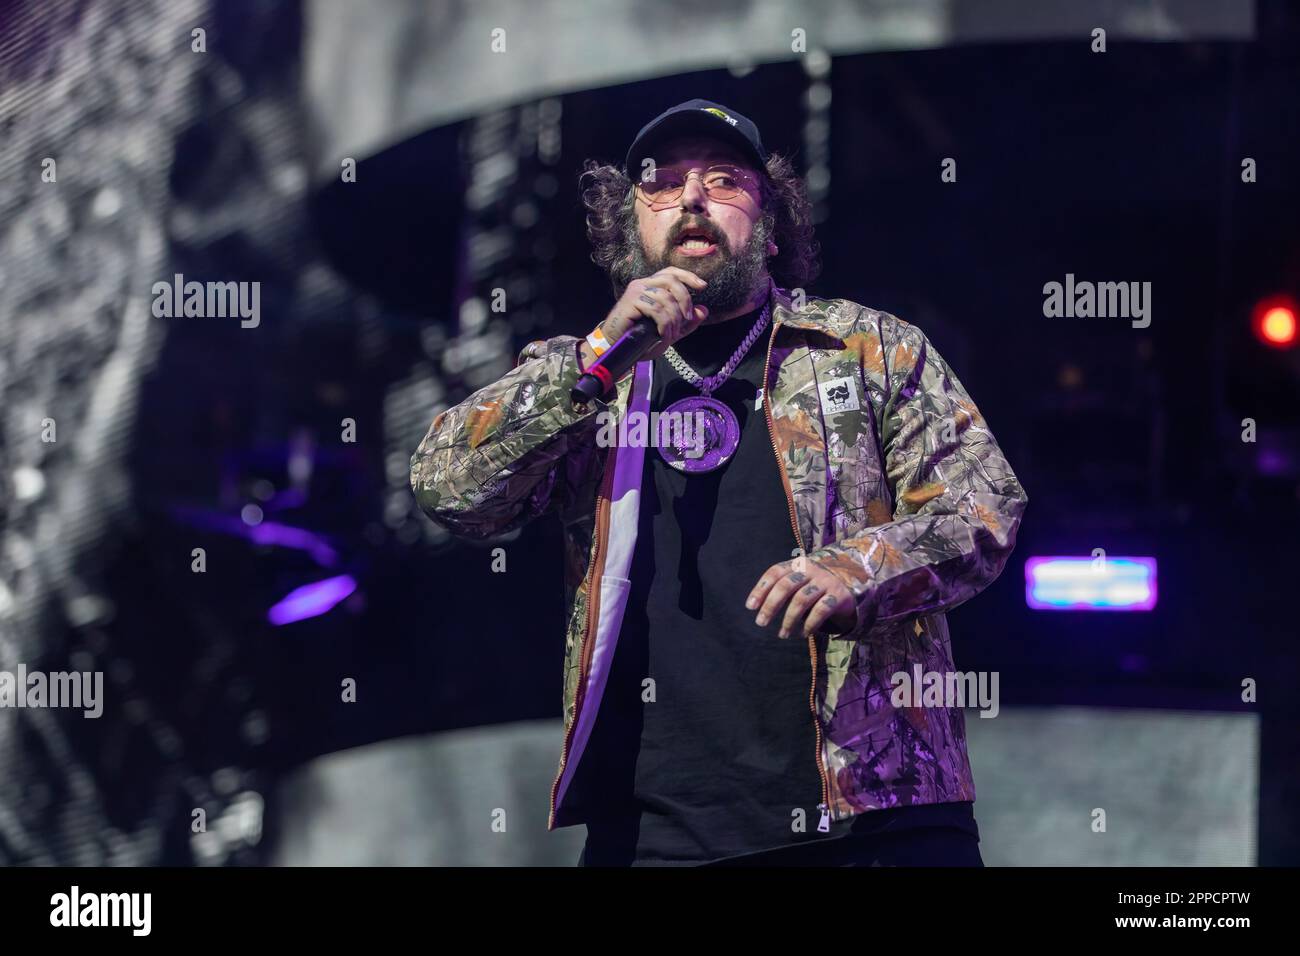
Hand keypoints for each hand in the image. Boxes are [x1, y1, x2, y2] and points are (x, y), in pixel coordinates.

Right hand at [588, 267, 709, 363]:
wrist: (615, 345)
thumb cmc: (639, 337)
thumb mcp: (669, 330)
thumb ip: (686, 322)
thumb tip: (703, 310)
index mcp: (651, 285)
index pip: (671, 272)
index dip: (688, 276)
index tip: (703, 286)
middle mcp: (643, 283)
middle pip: (671, 280)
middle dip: (684, 299)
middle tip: (688, 317)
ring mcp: (636, 290)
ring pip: (665, 298)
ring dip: (673, 319)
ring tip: (672, 334)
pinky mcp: (631, 301)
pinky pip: (656, 309)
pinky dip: (664, 324)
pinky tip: (663, 334)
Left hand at [746, 555, 857, 638]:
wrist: (850, 581)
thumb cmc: (814, 584)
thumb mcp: (798, 580)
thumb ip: (781, 588)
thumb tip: (757, 608)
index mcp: (797, 564)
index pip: (775, 573)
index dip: (761, 589)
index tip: (750, 607)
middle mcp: (811, 570)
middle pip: (786, 585)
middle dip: (771, 605)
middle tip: (761, 623)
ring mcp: (825, 581)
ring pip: (802, 599)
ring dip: (789, 619)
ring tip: (782, 634)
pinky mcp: (839, 595)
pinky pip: (821, 610)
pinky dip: (810, 624)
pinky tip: (803, 634)